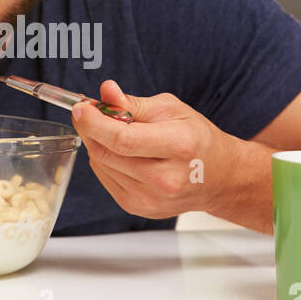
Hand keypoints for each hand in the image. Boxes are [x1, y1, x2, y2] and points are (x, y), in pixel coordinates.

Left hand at [71, 79, 235, 218]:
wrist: (219, 179)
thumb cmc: (198, 139)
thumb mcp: (172, 109)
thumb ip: (134, 103)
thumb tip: (105, 92)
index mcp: (178, 146)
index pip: (123, 139)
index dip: (95, 123)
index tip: (80, 108)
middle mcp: (165, 178)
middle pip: (107, 154)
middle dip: (90, 130)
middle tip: (88, 113)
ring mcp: (150, 199)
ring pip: (102, 166)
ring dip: (98, 144)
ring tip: (114, 132)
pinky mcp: (138, 208)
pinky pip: (106, 178)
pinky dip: (105, 161)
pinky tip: (122, 153)